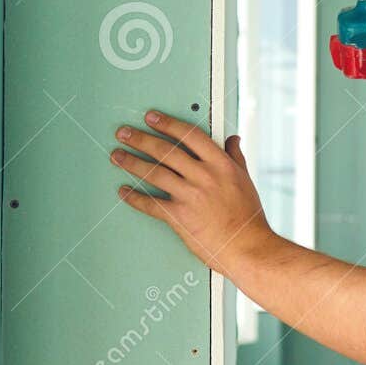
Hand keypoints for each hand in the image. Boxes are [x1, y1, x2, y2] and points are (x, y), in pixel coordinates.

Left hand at [111, 110, 275, 275]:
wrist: (246, 246)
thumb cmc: (248, 217)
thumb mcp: (246, 180)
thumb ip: (235, 157)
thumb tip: (233, 140)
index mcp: (221, 164)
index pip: (189, 135)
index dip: (168, 124)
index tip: (152, 118)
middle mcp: (203, 176)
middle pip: (165, 151)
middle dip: (141, 139)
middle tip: (124, 133)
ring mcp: (190, 196)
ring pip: (154, 173)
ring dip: (131, 163)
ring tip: (117, 156)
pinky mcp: (179, 216)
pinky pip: (151, 204)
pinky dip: (134, 197)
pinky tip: (124, 191)